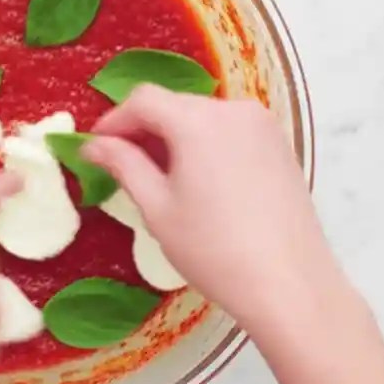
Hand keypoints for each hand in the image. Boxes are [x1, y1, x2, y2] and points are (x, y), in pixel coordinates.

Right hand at [85, 87, 383, 383]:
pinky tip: (200, 182)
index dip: (114, 120)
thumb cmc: (215, 251)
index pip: (143, 100)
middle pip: (175, 105)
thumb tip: (93, 145)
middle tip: (123, 165)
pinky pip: (230, 131)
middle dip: (145, 129)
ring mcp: (263, 126)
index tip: (96, 148)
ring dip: (176, 137)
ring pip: (204, 117)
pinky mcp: (280, 145)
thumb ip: (124, 165)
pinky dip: (206, 144)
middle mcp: (233, 111)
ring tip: (161, 178)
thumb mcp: (158, 209)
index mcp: (198, 121)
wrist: (290, 283)